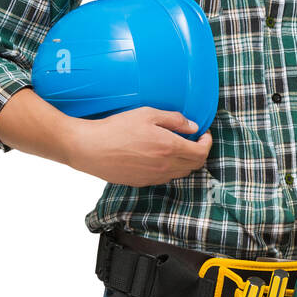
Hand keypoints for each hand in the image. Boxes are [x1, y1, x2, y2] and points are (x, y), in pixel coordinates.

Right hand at [68, 107, 211, 185]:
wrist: (90, 148)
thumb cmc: (116, 128)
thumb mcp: (147, 114)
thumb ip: (174, 119)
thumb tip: (192, 126)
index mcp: (169, 148)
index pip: (201, 153)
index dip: (207, 143)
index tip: (203, 134)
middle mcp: (165, 166)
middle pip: (195, 165)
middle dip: (199, 151)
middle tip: (193, 139)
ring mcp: (154, 177)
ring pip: (181, 173)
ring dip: (185, 161)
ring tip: (175, 146)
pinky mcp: (142, 182)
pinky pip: (165, 177)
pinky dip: (170, 167)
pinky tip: (158, 156)